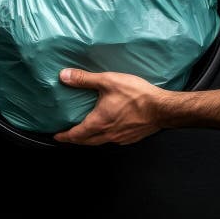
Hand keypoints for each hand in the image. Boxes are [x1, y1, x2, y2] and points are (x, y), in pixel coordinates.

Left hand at [54, 68, 168, 145]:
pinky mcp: (131, 137)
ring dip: (89, 139)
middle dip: (74, 140)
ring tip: (83, 133)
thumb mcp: (107, 81)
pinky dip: (103, 137)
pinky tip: (105, 130)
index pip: (76, 135)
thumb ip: (84, 79)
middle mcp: (108, 134)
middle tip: (66, 137)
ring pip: (99, 142)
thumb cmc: (136, 95)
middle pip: (86, 142)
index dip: (64, 136)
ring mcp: (121, 138)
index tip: (56, 136)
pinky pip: (112, 140)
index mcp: (99, 123)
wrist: (163, 108)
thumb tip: (63, 76)